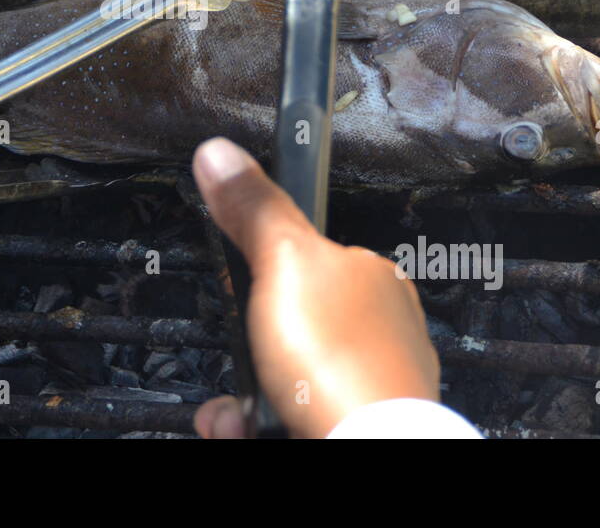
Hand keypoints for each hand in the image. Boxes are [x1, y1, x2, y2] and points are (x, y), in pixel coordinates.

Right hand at [191, 137, 439, 437]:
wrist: (368, 446)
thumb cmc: (343, 362)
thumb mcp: (285, 261)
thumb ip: (256, 209)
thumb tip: (220, 153)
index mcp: (372, 277)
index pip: (306, 257)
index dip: (263, 276)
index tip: (241, 292)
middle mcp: (379, 328)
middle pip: (289, 322)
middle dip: (250, 344)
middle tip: (242, 356)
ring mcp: (371, 381)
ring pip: (286, 375)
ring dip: (246, 394)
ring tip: (240, 413)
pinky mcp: (356, 423)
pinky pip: (293, 417)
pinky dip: (259, 426)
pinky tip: (250, 429)